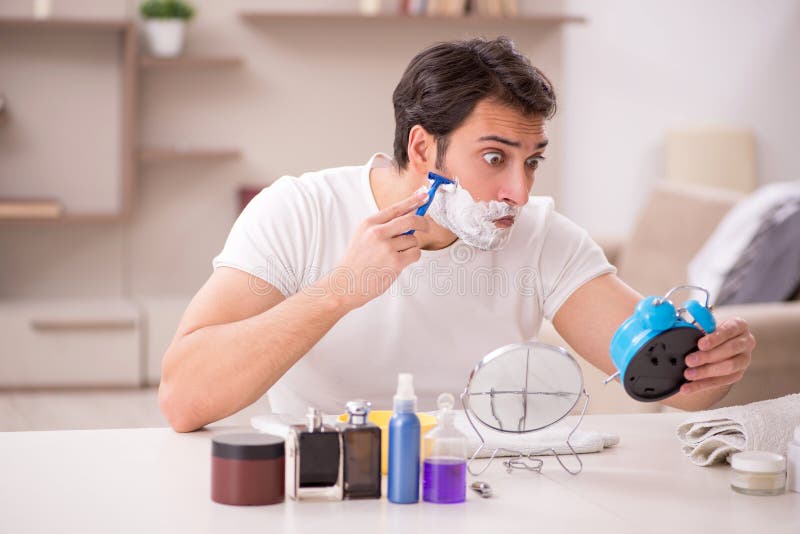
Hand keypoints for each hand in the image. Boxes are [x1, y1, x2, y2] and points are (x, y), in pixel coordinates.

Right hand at [331, 190, 429, 307]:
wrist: (345, 284)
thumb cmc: (356, 262)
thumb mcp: (363, 236)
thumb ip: (383, 226)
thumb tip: (407, 217)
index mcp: (369, 223)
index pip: (396, 208)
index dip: (413, 200)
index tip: (424, 195)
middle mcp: (377, 233)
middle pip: (410, 220)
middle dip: (422, 222)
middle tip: (426, 226)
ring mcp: (386, 247)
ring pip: (413, 240)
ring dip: (410, 247)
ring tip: (394, 256)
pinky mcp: (395, 262)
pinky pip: (415, 253)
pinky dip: (412, 257)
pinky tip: (399, 262)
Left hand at [680, 317, 755, 394]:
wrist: (716, 346)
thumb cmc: (711, 333)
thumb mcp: (706, 326)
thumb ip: (700, 327)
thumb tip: (685, 330)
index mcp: (739, 326)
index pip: (730, 330)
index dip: (715, 338)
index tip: (700, 344)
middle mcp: (746, 342)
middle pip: (730, 349)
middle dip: (708, 356)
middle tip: (689, 360)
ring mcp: (744, 360)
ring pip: (728, 367)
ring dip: (706, 372)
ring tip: (688, 374)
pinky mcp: (737, 375)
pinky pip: (720, 382)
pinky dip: (702, 385)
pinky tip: (688, 387)